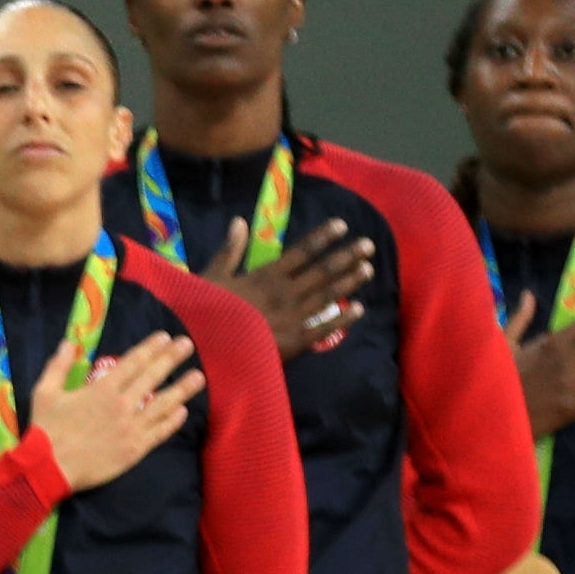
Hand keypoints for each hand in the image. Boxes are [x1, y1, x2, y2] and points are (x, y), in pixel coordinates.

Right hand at [29, 333, 204, 493]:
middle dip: (172, 359)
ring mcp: (131, 428)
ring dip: (182, 389)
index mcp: (102, 389)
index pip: (134, 362)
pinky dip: (172, 422)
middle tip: (187, 345)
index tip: (165, 337)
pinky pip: (158, 433)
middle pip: (152, 377)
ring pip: (163, 405)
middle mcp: (122, 405)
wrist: (50, 468)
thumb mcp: (45, 391)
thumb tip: (70, 343)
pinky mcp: (134, 450)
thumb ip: (59, 365)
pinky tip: (183, 412)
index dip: (151, 348)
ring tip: (199, 377)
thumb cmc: (46, 429)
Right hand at [205, 215, 373, 361]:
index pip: (302, 251)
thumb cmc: (206, 315)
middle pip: (322, 270)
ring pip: (328, 295)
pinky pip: (324, 328)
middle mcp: (286, 293)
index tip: (342, 225)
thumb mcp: (212, 278)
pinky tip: (359, 309)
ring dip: (349, 281)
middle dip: (346, 256)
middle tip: (368, 245)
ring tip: (369, 269)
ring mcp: (293, 317)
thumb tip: (239, 221)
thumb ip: (229, 251)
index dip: (324, 237)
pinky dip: (343, 319)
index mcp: (266, 276)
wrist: (208, 352)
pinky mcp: (295, 342)